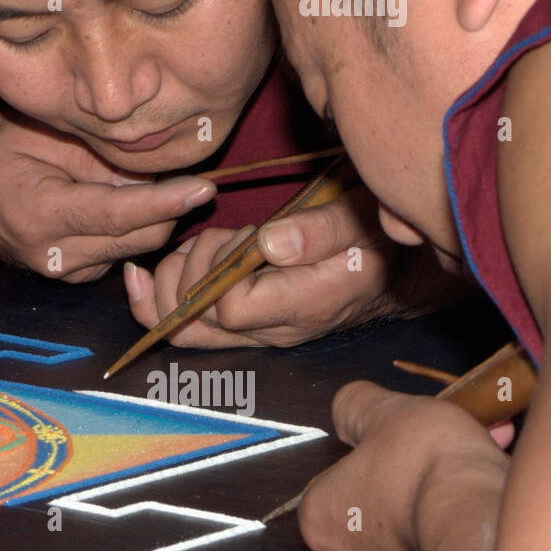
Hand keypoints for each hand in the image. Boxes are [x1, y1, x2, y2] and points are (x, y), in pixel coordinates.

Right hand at [0, 110, 214, 281]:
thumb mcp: (39, 132)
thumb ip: (94, 150)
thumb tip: (155, 162)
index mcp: (40, 215)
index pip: (117, 215)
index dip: (166, 202)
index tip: (205, 187)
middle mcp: (54, 256)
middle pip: (139, 238)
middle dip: (168, 206)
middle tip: (178, 166)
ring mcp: (65, 273)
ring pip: (137, 247)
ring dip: (151, 216)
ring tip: (130, 178)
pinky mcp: (75, 277)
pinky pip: (123, 250)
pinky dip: (132, 226)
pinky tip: (114, 198)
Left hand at [122, 184, 406, 347]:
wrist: (396, 272)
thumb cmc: (381, 240)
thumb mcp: (364, 220)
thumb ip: (322, 231)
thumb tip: (270, 243)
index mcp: (302, 305)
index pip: (232, 308)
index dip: (220, 271)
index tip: (240, 236)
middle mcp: (272, 329)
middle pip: (195, 324)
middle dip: (190, 272)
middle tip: (221, 237)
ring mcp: (256, 331)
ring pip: (184, 329)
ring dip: (178, 279)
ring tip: (210, 243)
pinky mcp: (245, 323)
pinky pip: (191, 324)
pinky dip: (166, 294)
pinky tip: (155, 269)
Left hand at [298, 381, 507, 550]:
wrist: (483, 524)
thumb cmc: (427, 467)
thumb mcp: (384, 411)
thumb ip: (355, 407)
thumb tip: (346, 409)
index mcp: (320, 518)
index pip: (336, 483)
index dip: (370, 459)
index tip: (399, 448)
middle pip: (373, 513)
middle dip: (404, 485)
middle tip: (435, 462)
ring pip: (409, 539)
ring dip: (431, 510)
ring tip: (464, 478)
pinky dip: (453, 539)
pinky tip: (477, 508)